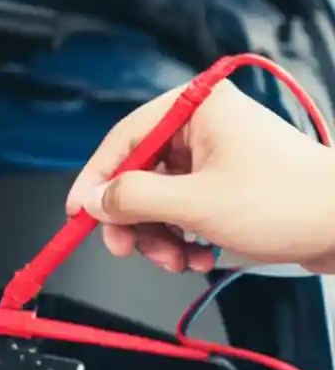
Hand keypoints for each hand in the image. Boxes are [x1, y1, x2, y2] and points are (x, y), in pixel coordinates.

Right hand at [66, 81, 334, 272]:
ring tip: (177, 260)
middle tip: (126, 248)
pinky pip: (184, 208)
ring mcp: (218, 154)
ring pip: (160, 197)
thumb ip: (133, 200)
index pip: (124, 139)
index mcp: (197, 109)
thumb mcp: (194, 204)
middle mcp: (205, 126)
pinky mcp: (229, 182)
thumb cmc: (290, 201)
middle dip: (134, 219)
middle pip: (139, 173)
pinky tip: (198, 255)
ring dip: (160, 236)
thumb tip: (94, 201)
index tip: (79, 212)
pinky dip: (183, 237)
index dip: (96, 179)